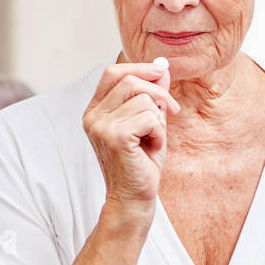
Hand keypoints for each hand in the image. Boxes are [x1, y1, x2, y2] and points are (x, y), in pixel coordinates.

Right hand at [83, 61, 180, 211]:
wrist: (134, 197)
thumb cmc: (141, 162)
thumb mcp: (149, 122)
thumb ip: (152, 95)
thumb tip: (161, 67)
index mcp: (95, 110)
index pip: (113, 72)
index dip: (139, 67)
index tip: (161, 73)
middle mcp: (93, 117)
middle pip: (129, 80)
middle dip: (158, 92)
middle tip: (172, 109)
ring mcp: (100, 127)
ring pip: (142, 99)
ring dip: (158, 118)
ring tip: (153, 138)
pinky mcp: (115, 137)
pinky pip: (149, 117)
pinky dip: (159, 132)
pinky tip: (151, 147)